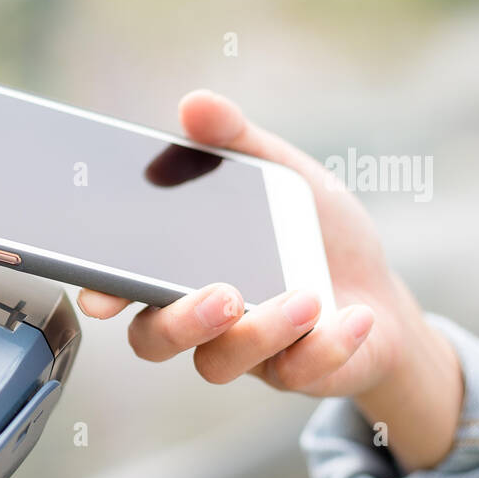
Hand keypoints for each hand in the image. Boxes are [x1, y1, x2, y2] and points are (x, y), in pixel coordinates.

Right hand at [79, 90, 461, 469]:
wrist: (378, 293)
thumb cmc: (313, 236)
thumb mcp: (281, 174)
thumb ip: (236, 141)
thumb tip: (194, 103)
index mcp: (181, 272)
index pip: (125, 288)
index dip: (105, 293)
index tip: (99, 295)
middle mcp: (200, 320)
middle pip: (155, 340)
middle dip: (182, 322)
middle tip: (223, 293)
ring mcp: (244, 354)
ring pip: (219, 364)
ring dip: (261, 332)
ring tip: (306, 298)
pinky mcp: (294, 374)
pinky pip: (295, 374)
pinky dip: (326, 347)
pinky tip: (352, 316)